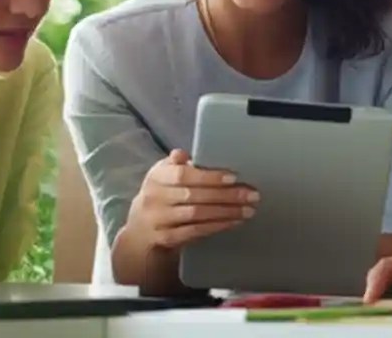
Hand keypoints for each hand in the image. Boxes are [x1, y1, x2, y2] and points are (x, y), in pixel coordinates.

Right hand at [125, 149, 257, 250]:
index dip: (208, 176)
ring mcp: (159, 220)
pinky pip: (195, 232)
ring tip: (248, 209)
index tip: (233, 176)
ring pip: (197, 215)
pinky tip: (234, 221)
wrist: (139, 231)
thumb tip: (183, 153)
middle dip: (226, 195)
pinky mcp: (166, 239)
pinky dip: (217, 226)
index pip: (182, 175)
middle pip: (193, 196)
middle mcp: (155, 198)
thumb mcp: (164, 175)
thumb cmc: (161, 195)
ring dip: (226, 212)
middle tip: (252, 194)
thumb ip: (177, 165)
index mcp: (156, 177)